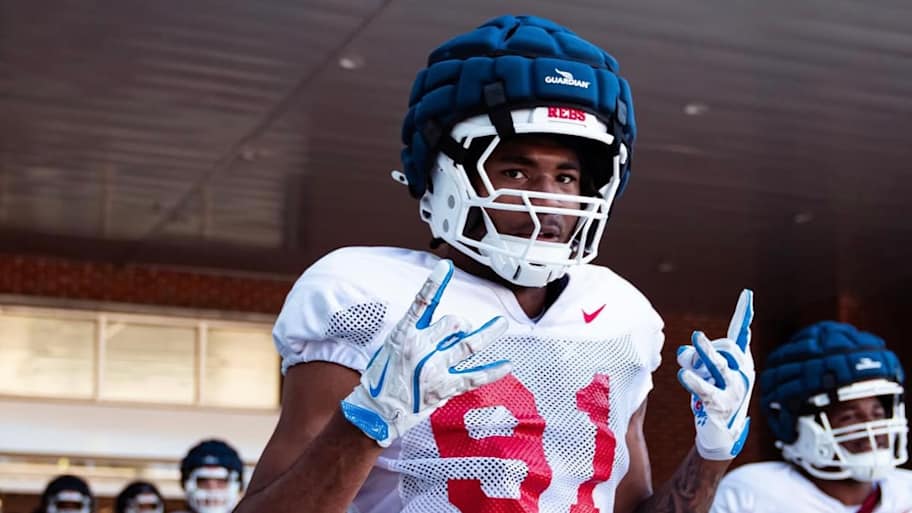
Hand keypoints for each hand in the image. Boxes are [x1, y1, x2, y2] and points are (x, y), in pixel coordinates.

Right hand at [340, 259, 511, 446]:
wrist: (374, 413)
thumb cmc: (381, 381)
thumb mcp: (390, 348)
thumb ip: (415, 336)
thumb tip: (442, 329)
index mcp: (404, 335)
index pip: (422, 303)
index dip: (435, 284)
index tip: (446, 267)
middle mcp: (420, 349)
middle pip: (453, 324)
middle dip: (461, 324)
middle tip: (463, 328)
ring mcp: (434, 369)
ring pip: (468, 346)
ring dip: (488, 333)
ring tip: (501, 323)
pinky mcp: (444, 389)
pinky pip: (474, 377)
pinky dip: (492, 371)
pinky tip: (506, 364)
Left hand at [676, 289, 754, 459]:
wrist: (720, 434)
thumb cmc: (712, 398)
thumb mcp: (707, 373)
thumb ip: (696, 357)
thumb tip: (684, 349)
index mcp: (739, 363)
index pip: (741, 334)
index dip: (743, 314)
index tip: (747, 294)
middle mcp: (741, 373)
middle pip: (724, 348)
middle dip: (705, 348)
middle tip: (694, 344)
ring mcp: (734, 389)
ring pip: (718, 365)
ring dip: (706, 351)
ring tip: (697, 337)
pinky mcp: (721, 404)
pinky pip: (706, 389)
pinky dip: (694, 381)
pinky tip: (684, 375)